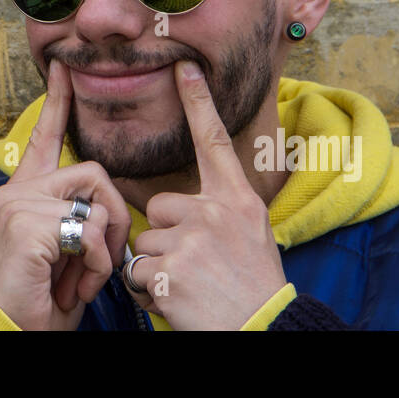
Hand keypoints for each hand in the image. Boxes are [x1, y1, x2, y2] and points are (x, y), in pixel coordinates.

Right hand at [0, 59, 131, 329]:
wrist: (8, 331)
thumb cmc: (37, 299)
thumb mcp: (63, 252)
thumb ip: (78, 220)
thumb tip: (109, 211)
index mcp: (24, 194)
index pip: (44, 137)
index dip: (57, 101)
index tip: (64, 69)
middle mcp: (17, 192)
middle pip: (93, 172)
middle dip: (115, 216)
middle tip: (105, 259)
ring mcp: (18, 205)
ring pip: (95, 201)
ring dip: (104, 247)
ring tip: (86, 277)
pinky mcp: (27, 225)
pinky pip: (87, 233)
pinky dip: (94, 266)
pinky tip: (77, 286)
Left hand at [122, 60, 287, 329]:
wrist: (261, 330)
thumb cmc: (253, 289)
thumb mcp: (251, 236)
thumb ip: (221, 212)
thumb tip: (188, 205)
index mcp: (238, 200)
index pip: (213, 142)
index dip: (197, 102)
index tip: (183, 66)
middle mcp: (215, 212)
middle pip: (159, 206)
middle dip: (166, 237)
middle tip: (196, 267)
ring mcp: (192, 239)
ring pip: (146, 241)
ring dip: (157, 268)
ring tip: (190, 287)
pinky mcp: (170, 268)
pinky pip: (136, 271)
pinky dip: (148, 292)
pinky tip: (178, 300)